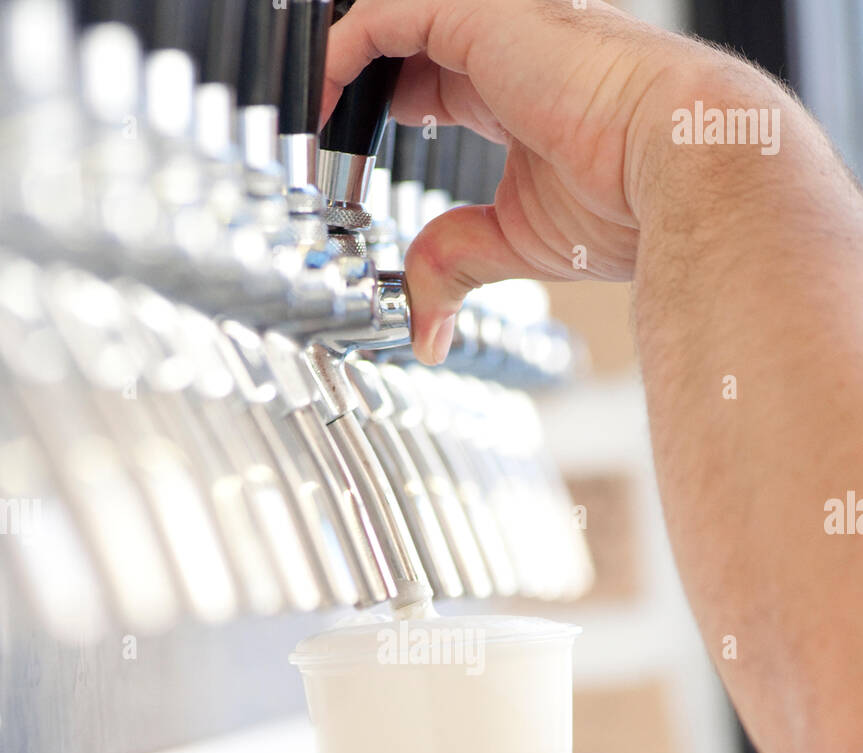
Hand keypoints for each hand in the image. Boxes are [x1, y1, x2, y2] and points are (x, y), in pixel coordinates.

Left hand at [323, 0, 765, 361]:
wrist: (689, 169)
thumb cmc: (635, 199)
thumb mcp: (516, 241)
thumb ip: (457, 261)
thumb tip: (424, 326)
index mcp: (518, 88)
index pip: (424, 78)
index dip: (374, 113)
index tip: (340, 164)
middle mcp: (504, 46)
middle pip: (398, 42)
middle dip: (346, 89)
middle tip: (310, 144)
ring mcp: (494, 23)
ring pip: (386, 19)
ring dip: (335, 69)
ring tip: (302, 124)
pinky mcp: (482, 16)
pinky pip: (381, 16)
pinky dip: (338, 56)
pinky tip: (317, 104)